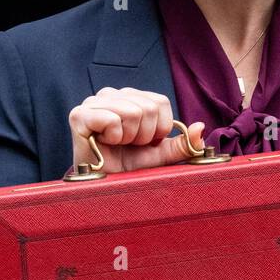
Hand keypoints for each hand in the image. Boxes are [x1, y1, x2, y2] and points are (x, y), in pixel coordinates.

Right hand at [68, 89, 204, 173]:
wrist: (102, 186)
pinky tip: (104, 143)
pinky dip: (113, 137)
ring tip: (116, 144)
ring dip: (129, 137)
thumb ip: (182, 143)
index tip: (145, 142)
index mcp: (131, 97)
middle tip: (128, 146)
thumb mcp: (160, 155)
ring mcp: (94, 102)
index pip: (159, 102)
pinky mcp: (79, 114)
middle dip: (144, 135)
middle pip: (148, 107)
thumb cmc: (128, 167)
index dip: (158, 128)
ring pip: (132, 112)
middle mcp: (112, 94)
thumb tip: (200, 127)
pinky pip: (111, 119)